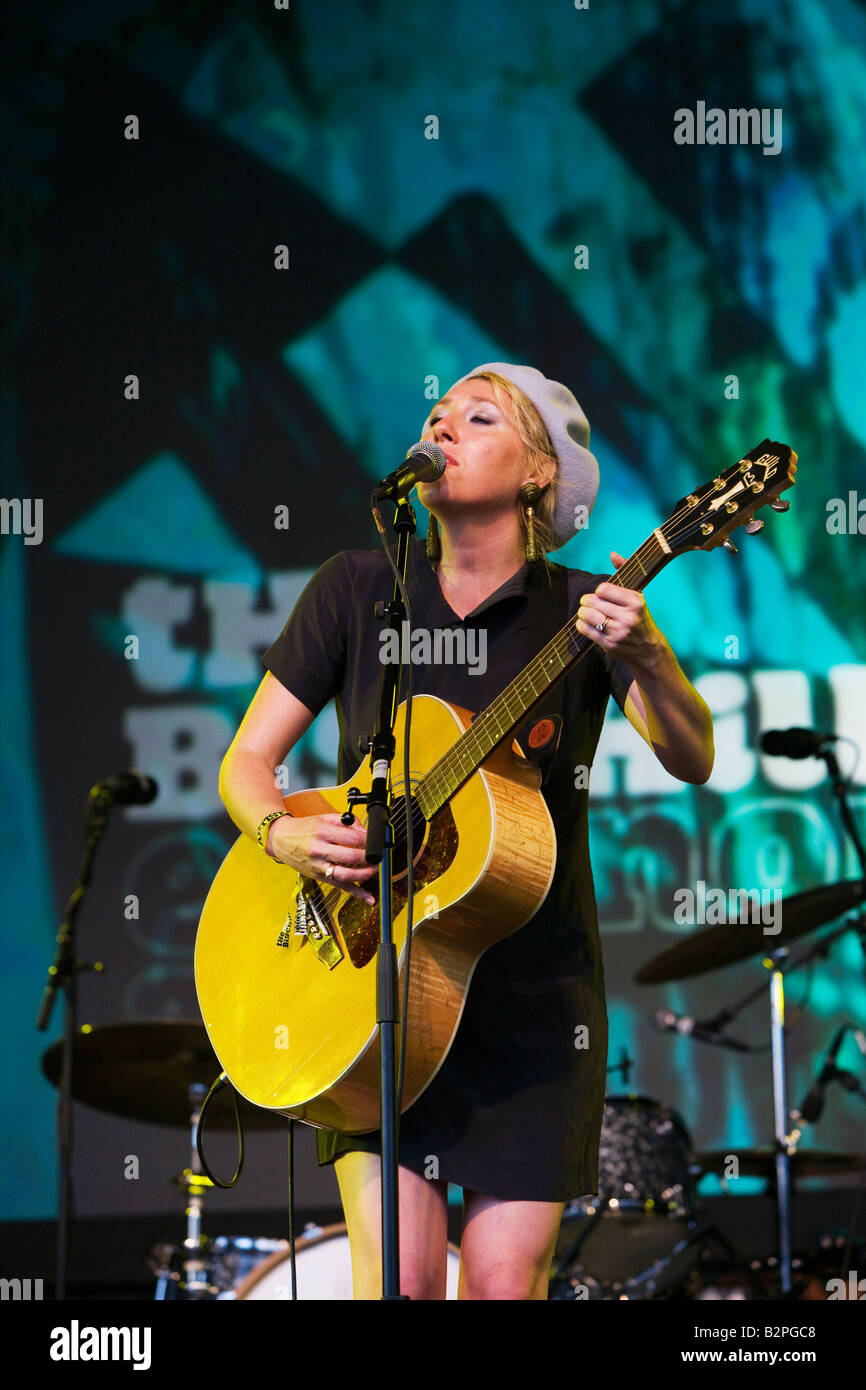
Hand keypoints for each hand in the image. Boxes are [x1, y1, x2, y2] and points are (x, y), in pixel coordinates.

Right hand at [268, 813, 377, 903]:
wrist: (280, 839)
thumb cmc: (302, 829)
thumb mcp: (324, 818)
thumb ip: (345, 822)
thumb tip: (364, 830)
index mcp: (322, 832)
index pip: (352, 837)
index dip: (368, 839)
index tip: (375, 840)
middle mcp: (319, 850)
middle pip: (351, 856)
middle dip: (369, 857)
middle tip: (378, 855)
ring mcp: (318, 866)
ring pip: (345, 874)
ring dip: (365, 874)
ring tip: (375, 869)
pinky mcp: (319, 877)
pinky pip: (340, 886)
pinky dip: (356, 893)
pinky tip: (369, 898)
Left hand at [576, 551, 665, 670]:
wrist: (647, 648)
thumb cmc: (640, 617)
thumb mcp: (637, 594)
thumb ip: (624, 571)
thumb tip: (612, 554)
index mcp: (635, 601)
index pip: (604, 589)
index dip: (599, 591)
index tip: (601, 594)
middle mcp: (628, 617)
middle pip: (592, 602)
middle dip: (587, 601)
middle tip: (589, 603)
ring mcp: (618, 632)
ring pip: (586, 615)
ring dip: (582, 613)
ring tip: (586, 613)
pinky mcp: (609, 644)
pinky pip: (585, 630)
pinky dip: (581, 624)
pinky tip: (586, 623)